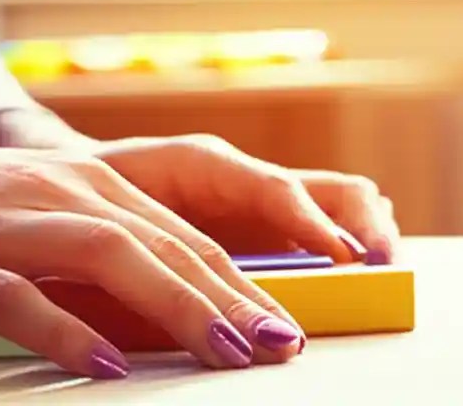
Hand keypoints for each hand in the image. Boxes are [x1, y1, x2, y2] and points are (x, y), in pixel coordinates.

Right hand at [0, 130, 306, 379]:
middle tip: (279, 345)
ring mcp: (6, 226)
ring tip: (222, 352)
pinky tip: (102, 367)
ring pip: (108, 257)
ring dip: (175, 305)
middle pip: (164, 244)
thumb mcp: (46, 217)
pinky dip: (65, 331)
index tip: (285, 328)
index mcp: (92, 185)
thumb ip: (109, 251)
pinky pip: (16, 298)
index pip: (187, 237)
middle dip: (231, 298)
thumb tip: (185, 304)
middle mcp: (60, 195)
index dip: (244, 283)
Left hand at [91, 135, 399, 262]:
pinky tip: (359, 282)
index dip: (312, 225)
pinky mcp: (275, 228)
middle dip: (368, 228)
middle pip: (338, 191)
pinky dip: (352, 252)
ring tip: (383, 276)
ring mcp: (270, 203)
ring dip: (369, 237)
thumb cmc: (98, 190)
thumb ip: (143, 248)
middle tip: (381, 268)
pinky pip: (330, 229)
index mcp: (211, 166)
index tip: (340, 256)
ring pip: (345, 204)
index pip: (278, 189)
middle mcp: (253, 181)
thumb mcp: (109, 211)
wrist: (79, 175)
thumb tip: (176, 296)